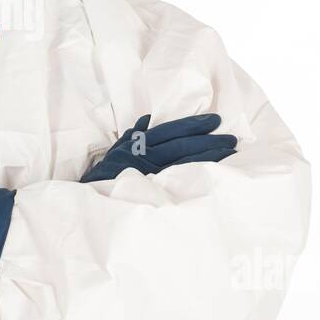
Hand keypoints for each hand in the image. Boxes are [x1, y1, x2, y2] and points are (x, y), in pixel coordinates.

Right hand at [80, 112, 236, 182]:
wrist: (88, 200)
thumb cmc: (102, 177)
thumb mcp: (113, 152)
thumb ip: (131, 136)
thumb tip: (147, 119)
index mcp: (137, 145)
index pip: (170, 131)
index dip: (192, 125)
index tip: (213, 120)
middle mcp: (144, 157)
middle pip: (181, 145)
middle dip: (207, 140)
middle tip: (231, 137)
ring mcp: (149, 176)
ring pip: (184, 162)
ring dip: (209, 156)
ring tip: (229, 152)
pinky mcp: (151, 192)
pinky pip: (178, 182)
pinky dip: (196, 175)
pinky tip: (213, 173)